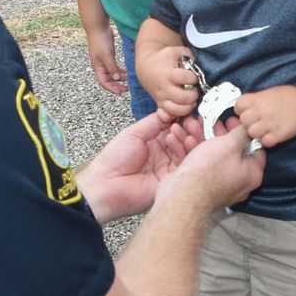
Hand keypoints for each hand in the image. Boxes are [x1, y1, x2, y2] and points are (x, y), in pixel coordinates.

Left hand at [78, 113, 204, 222]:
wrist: (105, 184)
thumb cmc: (112, 160)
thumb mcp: (134, 133)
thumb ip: (154, 122)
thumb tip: (171, 111)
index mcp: (155, 143)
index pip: (175, 129)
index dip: (182, 121)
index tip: (187, 112)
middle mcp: (164, 155)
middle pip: (184, 140)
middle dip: (189, 129)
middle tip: (190, 121)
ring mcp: (168, 168)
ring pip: (187, 152)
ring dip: (188, 138)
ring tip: (181, 129)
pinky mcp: (171, 180)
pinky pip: (184, 165)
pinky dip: (185, 151)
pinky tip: (179, 140)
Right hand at [85, 25, 127, 95]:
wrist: (98, 28)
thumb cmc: (100, 41)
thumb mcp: (107, 55)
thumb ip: (112, 67)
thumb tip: (116, 79)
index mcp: (98, 68)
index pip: (104, 82)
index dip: (112, 89)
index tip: (121, 92)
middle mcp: (100, 66)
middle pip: (108, 80)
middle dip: (116, 85)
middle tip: (126, 89)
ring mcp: (104, 61)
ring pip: (111, 74)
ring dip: (119, 78)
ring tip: (128, 80)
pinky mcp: (108, 55)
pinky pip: (113, 66)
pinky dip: (119, 70)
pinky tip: (126, 71)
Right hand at [141, 45, 200, 117]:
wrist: (147, 68)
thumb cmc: (164, 59)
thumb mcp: (175, 51)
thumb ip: (188, 55)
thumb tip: (196, 65)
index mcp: (169, 73)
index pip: (185, 78)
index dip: (193, 78)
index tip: (193, 77)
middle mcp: (164, 87)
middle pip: (182, 98)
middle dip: (193, 95)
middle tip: (194, 90)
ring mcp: (162, 98)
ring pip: (176, 110)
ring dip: (187, 107)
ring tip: (191, 101)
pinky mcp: (160, 105)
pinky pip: (167, 115)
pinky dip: (176, 115)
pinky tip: (182, 108)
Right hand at [164, 116, 265, 209]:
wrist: (182, 195)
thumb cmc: (208, 173)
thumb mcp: (230, 144)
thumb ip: (241, 134)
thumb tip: (248, 128)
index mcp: (251, 174)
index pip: (255, 149)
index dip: (245, 132)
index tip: (236, 122)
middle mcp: (237, 182)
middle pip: (230, 151)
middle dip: (217, 133)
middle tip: (211, 122)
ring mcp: (217, 184)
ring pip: (211, 156)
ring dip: (199, 139)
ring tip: (191, 126)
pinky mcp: (199, 185)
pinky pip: (197, 164)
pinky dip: (190, 151)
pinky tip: (181, 138)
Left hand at [234, 85, 295, 147]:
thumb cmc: (289, 97)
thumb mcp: (269, 92)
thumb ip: (255, 100)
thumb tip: (245, 107)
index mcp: (259, 99)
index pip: (238, 105)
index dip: (241, 109)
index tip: (245, 111)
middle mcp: (262, 111)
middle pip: (243, 120)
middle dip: (248, 122)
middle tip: (256, 121)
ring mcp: (270, 123)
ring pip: (251, 133)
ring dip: (256, 132)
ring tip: (264, 129)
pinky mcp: (278, 134)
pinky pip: (265, 141)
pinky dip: (267, 140)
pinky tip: (271, 134)